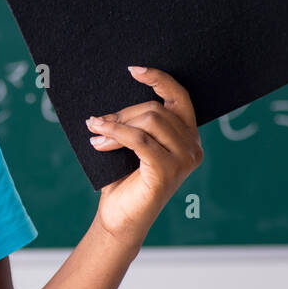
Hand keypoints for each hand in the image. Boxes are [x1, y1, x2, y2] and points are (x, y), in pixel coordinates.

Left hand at [85, 66, 202, 242]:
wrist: (119, 218)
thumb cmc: (124, 180)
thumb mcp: (133, 145)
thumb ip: (136, 123)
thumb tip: (113, 97)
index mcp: (188, 137)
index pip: (180, 97)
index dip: (159, 79)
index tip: (133, 70)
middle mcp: (192, 147)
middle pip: (156, 109)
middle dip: (122, 113)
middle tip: (96, 122)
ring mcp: (183, 160)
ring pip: (148, 121)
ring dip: (115, 124)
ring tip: (95, 132)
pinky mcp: (167, 171)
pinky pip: (138, 140)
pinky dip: (115, 133)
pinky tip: (98, 136)